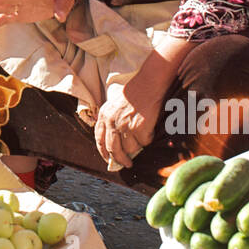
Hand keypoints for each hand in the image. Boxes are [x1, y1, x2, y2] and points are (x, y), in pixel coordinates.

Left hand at [93, 36, 191, 168]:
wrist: (147, 84)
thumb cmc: (133, 93)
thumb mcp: (113, 105)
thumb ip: (110, 121)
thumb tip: (114, 145)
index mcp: (104, 116)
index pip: (99, 140)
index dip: (103, 153)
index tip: (108, 160)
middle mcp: (112, 122)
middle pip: (113, 150)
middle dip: (120, 160)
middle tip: (127, 164)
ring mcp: (126, 126)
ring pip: (131, 148)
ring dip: (137, 147)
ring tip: (141, 138)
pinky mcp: (140, 128)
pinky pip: (144, 142)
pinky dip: (148, 139)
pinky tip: (149, 130)